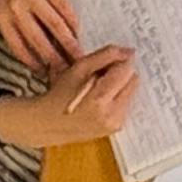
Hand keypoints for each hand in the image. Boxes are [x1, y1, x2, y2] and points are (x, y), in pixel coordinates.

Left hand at [0, 0, 78, 70]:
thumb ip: (14, 18)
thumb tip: (34, 41)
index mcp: (2, 15)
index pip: (18, 46)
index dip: (33, 62)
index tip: (44, 73)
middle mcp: (16, 7)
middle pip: (39, 40)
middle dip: (54, 59)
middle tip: (66, 72)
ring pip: (54, 26)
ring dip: (68, 43)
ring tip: (78, 54)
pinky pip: (63, 7)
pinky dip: (72, 20)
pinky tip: (77, 28)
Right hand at [0, 45, 140, 151]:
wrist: (47, 123)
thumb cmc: (60, 93)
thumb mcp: (80, 67)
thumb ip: (107, 55)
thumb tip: (130, 52)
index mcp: (100, 98)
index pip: (127, 70)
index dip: (118, 62)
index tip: (105, 64)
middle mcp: (111, 115)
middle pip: (133, 81)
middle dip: (120, 74)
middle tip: (100, 77)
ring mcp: (114, 124)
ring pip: (131, 92)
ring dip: (119, 86)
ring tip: (98, 89)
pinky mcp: (115, 128)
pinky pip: (126, 104)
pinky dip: (117, 98)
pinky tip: (100, 101)